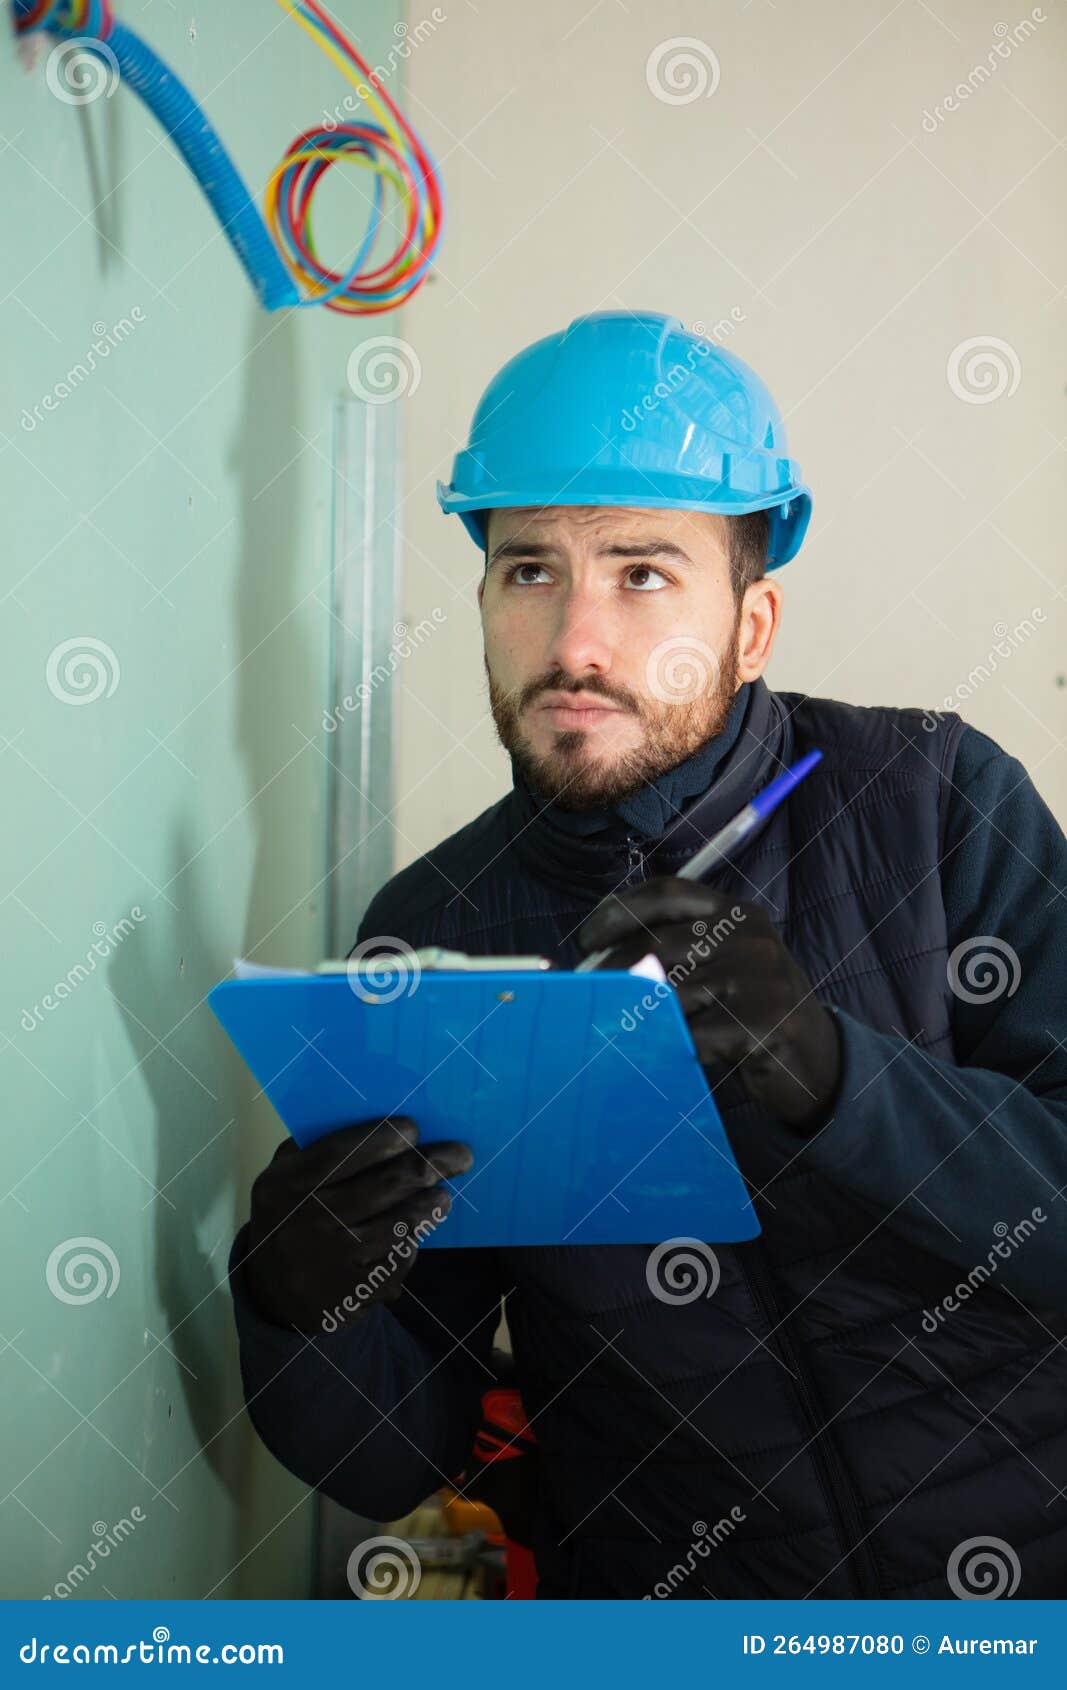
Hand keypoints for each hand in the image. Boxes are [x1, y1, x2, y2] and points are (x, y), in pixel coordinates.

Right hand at [243, 1117, 472, 1331]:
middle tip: (460, 1156)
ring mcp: (332, 1261)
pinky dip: (411, 1244)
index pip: (341, 1153)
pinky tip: (413, 1235)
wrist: (271, 1291)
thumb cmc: (290, 1214)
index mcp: (288, 1185)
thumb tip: (378, 1116)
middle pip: (385, 1185)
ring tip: (442, 1197)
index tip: (414, 1128)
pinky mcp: (354, 1293)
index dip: (383, 1138)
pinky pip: (399, 1260)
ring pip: (401, 1225)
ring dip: (431, 1206)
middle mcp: (309, 1221)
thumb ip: (317, 1147)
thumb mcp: (284, 1177)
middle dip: (431, 1164)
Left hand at [577, 878, 841, 1131]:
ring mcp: (760, 978)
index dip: (618, 910)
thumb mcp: (725, 966)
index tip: (587, 937)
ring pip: (669, 993)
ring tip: (623, 1028)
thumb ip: (676, 953)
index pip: (668, 892)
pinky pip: (692, 1034)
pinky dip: (668, 1045)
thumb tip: (598, 962)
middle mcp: (750, 936)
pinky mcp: (762, 1024)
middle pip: (658, 944)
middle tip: (589, 993)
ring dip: (636, 1015)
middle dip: (612, 971)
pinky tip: (665, 1051)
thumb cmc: (752, 1012)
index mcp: (737, 913)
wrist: (818, 1062)